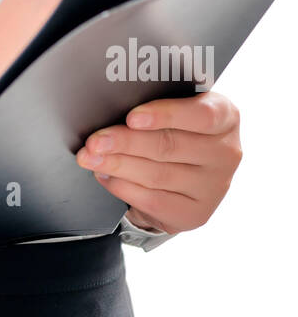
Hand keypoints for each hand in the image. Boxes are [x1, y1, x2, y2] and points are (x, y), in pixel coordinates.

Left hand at [75, 92, 241, 233]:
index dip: (165, 115)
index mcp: (226, 118)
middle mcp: (226, 153)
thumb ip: (156, 102)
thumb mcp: (177, 110)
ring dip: (117, 165)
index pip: (201, 115)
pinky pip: (154, 201)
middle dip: (125, 142)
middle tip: (95, 141)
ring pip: (157, 174)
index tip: (131, 117)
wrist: (189, 172)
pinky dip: (124, 187)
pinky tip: (105, 177)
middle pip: (169, 146)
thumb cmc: (178, 129)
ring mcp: (214, 187)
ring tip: (91, 158)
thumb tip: (112, 104)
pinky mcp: (197, 213)